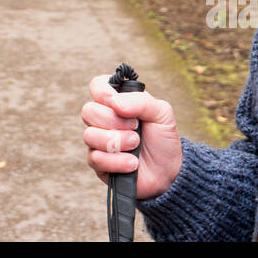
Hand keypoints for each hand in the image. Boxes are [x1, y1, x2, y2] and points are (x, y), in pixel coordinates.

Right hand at [82, 74, 182, 201]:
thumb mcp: (161, 113)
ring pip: (90, 135)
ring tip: (135, 145)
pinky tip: (132, 163)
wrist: (168, 171)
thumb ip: (140, 101)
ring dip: (117, 141)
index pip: (97, 86)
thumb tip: (114, 102)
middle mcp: (104, 119)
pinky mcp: (98, 163)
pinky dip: (118, 161)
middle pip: (89, 111)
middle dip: (114, 121)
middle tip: (135, 127)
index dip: (103, 92)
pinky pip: (96, 158)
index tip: (117, 103)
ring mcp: (98, 141)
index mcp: (117, 101)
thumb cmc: (163, 138)